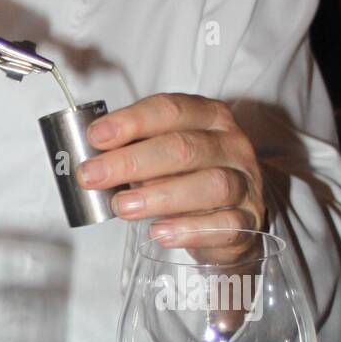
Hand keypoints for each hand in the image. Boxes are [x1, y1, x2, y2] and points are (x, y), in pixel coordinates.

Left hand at [77, 92, 266, 257]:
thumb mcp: (164, 150)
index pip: (171, 109)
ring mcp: (245, 183)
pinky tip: (158, 233)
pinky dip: (189, 230)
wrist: (236, 210)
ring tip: (122, 207)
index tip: (96, 137)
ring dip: (159, 196)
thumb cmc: (189, 174)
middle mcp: (231, 145)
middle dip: (131, 161)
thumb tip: (92, 157)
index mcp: (209, 116)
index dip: (132, 121)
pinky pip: (224, 226)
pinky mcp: (248, 221)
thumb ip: (134, 148)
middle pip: (184, 148)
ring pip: (209, 185)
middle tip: (93, 176)